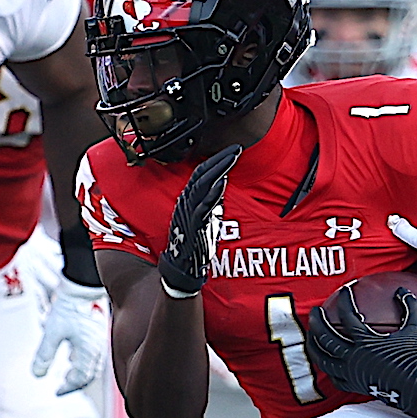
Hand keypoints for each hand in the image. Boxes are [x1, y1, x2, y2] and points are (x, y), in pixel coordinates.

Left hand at [32, 276, 108, 393]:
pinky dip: (85, 362)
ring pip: (94, 366)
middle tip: (62, 387)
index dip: (68, 388)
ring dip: (81, 374)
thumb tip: (37, 375)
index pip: (80, 378)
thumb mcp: (52, 332)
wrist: (81, 287)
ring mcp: (100, 341)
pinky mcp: (98, 333)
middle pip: (89, 375)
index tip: (56, 392)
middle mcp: (97, 349)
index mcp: (88, 352)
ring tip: (68, 375)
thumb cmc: (67, 309)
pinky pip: (95, 355)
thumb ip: (44, 355)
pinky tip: (74, 357)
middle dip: (75, 384)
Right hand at [160, 144, 238, 297]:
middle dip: (220, 160)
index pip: (201, 173)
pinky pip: (203, 206)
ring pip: (202, 186)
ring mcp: (189, 213)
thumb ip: (211, 203)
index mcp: (188, 199)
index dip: (216, 161)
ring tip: (231, 158)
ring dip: (218, 170)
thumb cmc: (194, 243)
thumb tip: (220, 187)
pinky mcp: (194, 225)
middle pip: (202, 174)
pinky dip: (212, 193)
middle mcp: (186, 202)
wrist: (182, 268)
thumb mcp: (205, 219)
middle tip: (235, 149)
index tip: (232, 151)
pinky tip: (222, 183)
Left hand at [307, 285, 416, 417]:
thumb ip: (408, 307)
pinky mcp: (354, 385)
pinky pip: (333, 377)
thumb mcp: (416, 329)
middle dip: (317, 321)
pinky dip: (327, 367)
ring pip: (323, 359)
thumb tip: (403, 290)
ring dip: (314, 345)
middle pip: (325, 338)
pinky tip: (327, 361)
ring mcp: (351, 374)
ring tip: (312, 335)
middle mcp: (354, 358)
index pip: (348, 317)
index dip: (344, 301)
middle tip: (314, 311)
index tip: (344, 291)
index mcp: (366, 342)